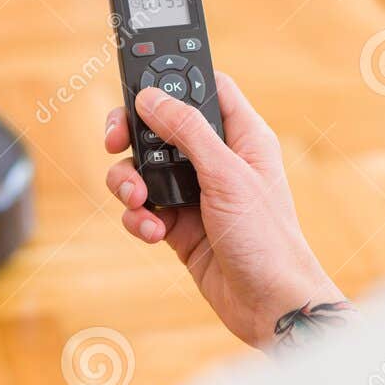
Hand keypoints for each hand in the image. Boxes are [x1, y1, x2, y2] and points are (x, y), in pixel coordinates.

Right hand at [103, 73, 345, 350]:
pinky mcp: (179, 225)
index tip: (139, 86)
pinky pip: (143, 209)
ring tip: (136, 201)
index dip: (172, 80)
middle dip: (133, 135)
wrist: (269, 304)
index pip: (205, 87)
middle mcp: (217, 160)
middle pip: (162, 126)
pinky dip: (139, 218)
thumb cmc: (267, 239)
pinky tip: (153, 232)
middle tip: (115, 142)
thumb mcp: (227, 175)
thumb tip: (150, 96)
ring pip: (144, 169)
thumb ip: (187, 131)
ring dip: (129, 183)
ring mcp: (196, 193)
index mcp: (242, 136)